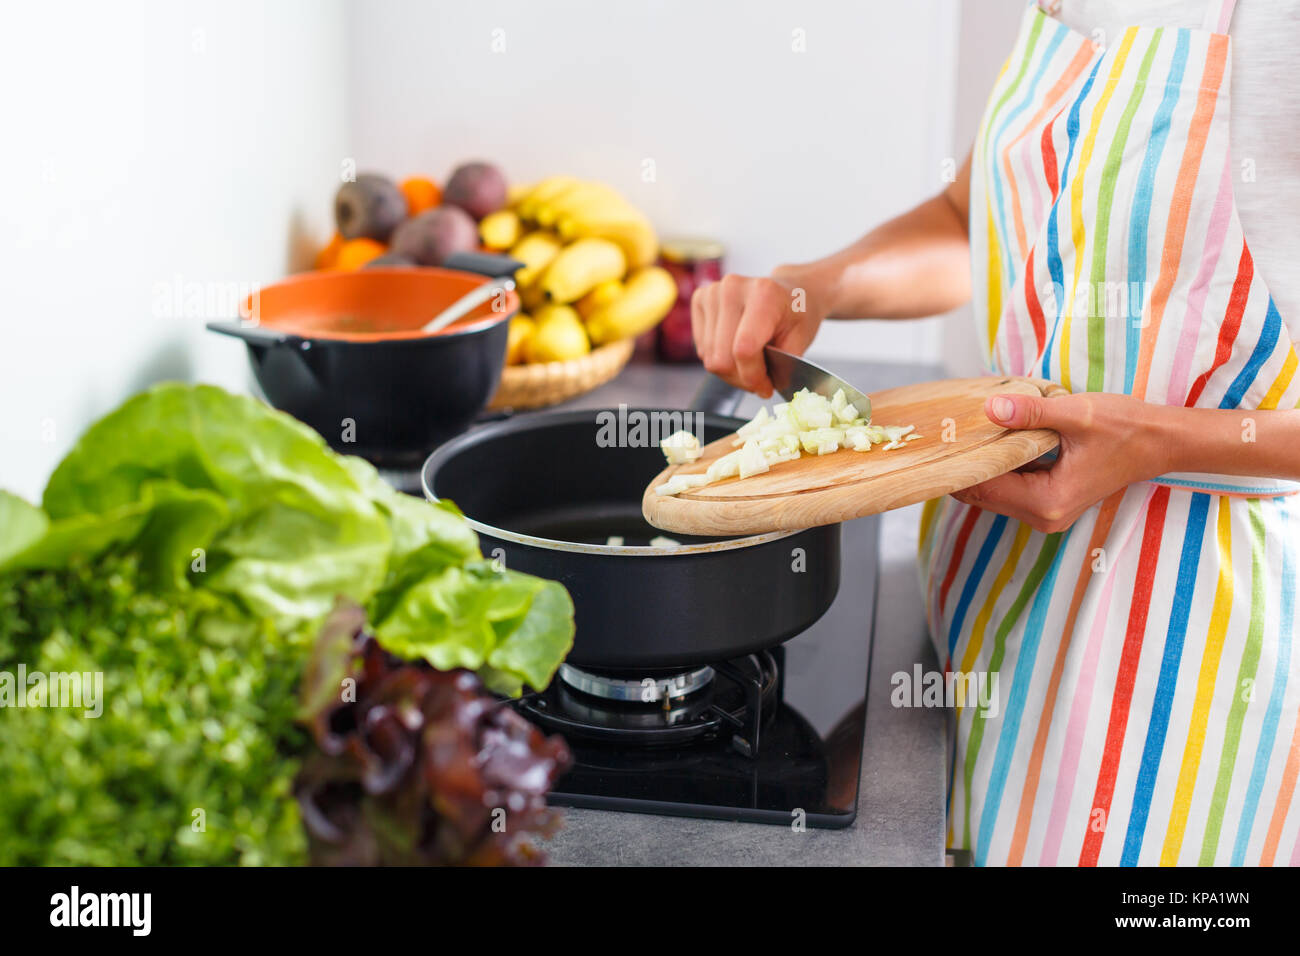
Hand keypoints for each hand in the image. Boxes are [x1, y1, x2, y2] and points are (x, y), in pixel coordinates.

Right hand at [691, 271, 826, 396]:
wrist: (791, 290)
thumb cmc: (796, 315)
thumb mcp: (801, 342)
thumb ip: (781, 366)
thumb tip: (759, 387)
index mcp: (763, 294)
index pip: (744, 350)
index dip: (753, 377)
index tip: (766, 387)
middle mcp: (733, 288)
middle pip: (721, 358)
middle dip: (741, 378)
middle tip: (759, 380)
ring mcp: (712, 292)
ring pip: (709, 357)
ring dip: (730, 371)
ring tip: (750, 364)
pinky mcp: (699, 300)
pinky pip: (701, 349)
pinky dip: (719, 358)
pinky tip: (735, 350)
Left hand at [951, 391, 1173, 532]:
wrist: (1159, 442)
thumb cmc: (1125, 428)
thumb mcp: (1077, 414)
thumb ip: (1032, 413)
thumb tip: (990, 409)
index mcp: (1047, 501)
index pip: (982, 487)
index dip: (958, 464)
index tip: (939, 439)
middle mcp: (1043, 516)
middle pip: (982, 493)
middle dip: (965, 464)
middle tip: (943, 431)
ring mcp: (1046, 513)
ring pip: (993, 491)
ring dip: (981, 464)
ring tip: (962, 432)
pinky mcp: (1049, 503)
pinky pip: (1010, 487)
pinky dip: (998, 466)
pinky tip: (990, 440)